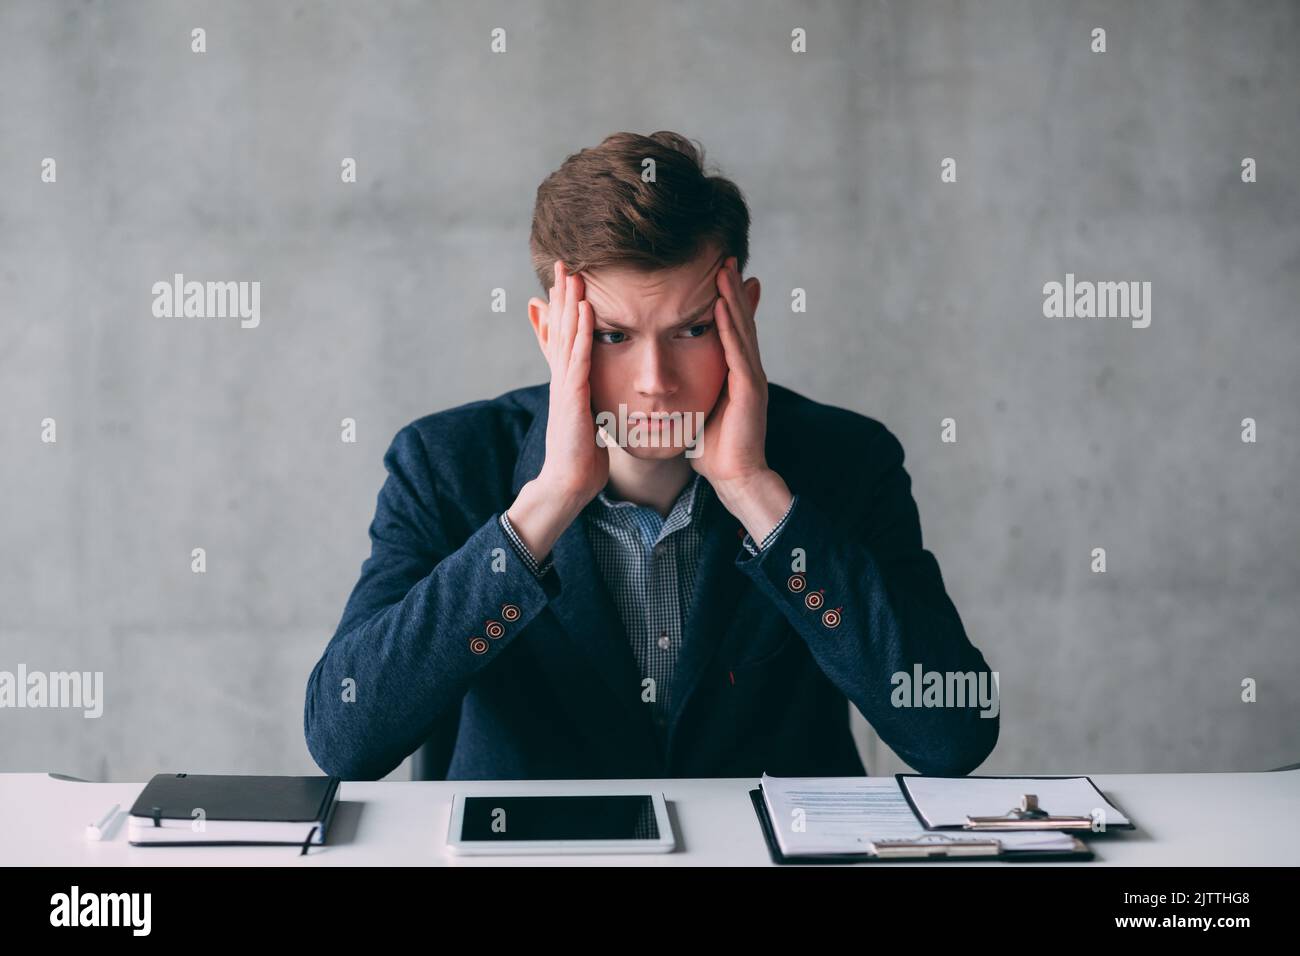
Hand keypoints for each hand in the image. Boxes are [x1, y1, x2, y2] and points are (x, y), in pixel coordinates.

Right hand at [536, 260, 608, 504]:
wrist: (570, 482)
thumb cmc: (581, 453)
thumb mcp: (585, 414)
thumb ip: (585, 393)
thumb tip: (589, 381)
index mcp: (568, 379)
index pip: (565, 335)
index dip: (565, 305)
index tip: (568, 276)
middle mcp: (562, 377)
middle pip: (561, 328)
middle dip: (561, 294)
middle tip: (562, 261)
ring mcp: (565, 386)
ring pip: (567, 336)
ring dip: (569, 303)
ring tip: (571, 273)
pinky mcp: (572, 398)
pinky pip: (579, 359)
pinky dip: (583, 333)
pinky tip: (587, 310)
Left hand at [691, 256, 768, 487]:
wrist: (733, 477)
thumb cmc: (712, 447)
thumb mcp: (697, 407)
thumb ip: (690, 387)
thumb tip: (669, 376)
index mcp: (735, 373)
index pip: (729, 328)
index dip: (725, 300)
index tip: (715, 271)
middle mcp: (747, 370)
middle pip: (738, 320)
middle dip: (732, 288)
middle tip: (725, 257)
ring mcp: (751, 378)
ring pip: (741, 329)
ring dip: (733, 297)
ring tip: (726, 269)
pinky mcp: (750, 390)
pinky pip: (738, 351)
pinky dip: (729, 326)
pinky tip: (722, 305)